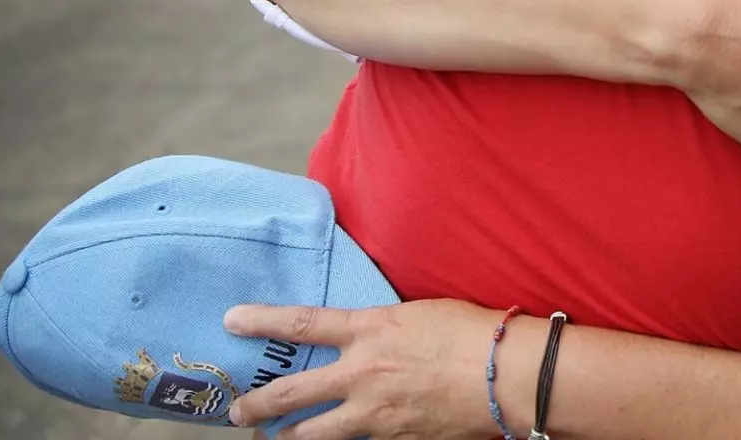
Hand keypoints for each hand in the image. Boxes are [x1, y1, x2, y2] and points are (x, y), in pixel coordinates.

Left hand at [223, 300, 506, 439]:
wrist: (509, 374)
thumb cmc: (475, 333)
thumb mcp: (420, 314)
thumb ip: (384, 326)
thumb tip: (367, 333)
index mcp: (371, 330)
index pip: (303, 323)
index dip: (262, 321)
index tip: (231, 320)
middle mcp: (363, 374)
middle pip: (291, 394)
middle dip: (255, 405)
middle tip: (237, 412)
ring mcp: (376, 415)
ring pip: (314, 435)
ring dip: (289, 438)